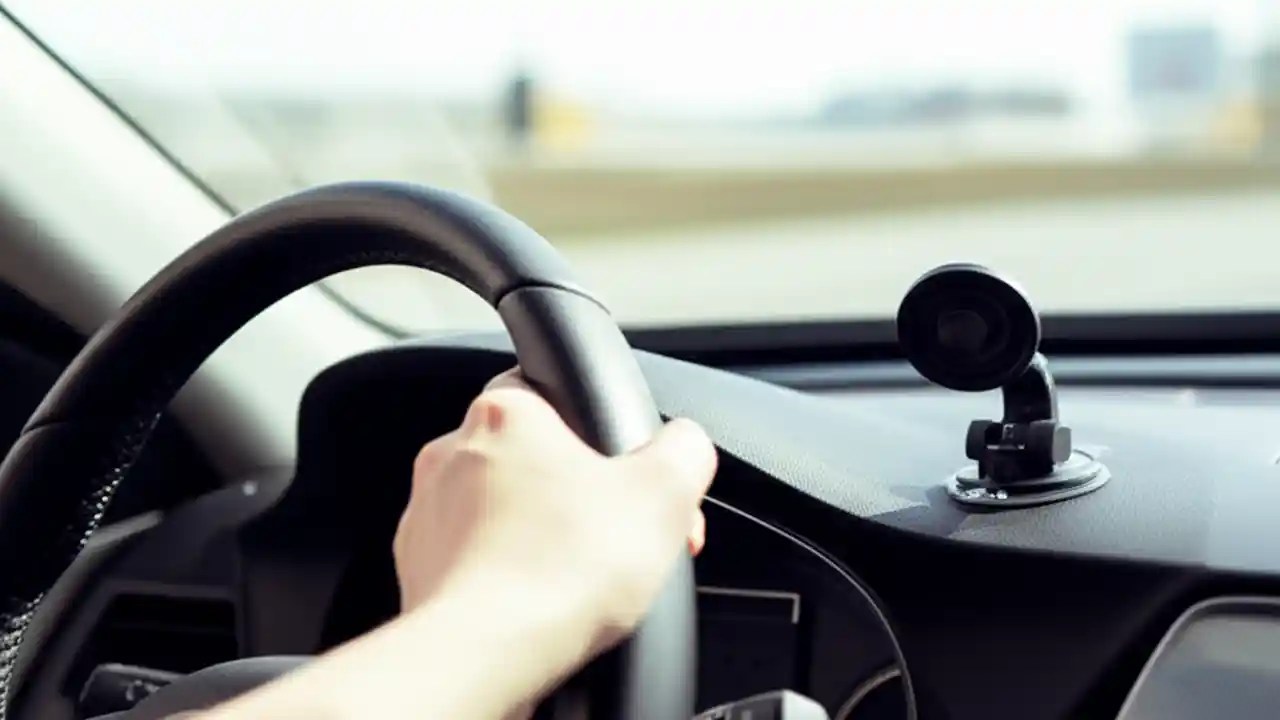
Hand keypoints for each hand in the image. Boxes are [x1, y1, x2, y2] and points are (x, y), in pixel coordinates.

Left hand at [393, 370, 715, 654]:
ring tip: (579, 579)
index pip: (552, 392)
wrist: (486, 654)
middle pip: (533, 460)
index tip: (631, 483)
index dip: (604, 437)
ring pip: (501, 513)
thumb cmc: (561, 570)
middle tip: (618, 537)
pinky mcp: (418, 572)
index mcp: (506, 414)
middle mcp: (451, 454)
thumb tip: (684, 445)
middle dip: (578, 496)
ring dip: (541, 538)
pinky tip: (539, 606)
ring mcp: (426, 516)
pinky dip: (508, 580)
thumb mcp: (666, 490)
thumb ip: (685, 448)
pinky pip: (475, 564)